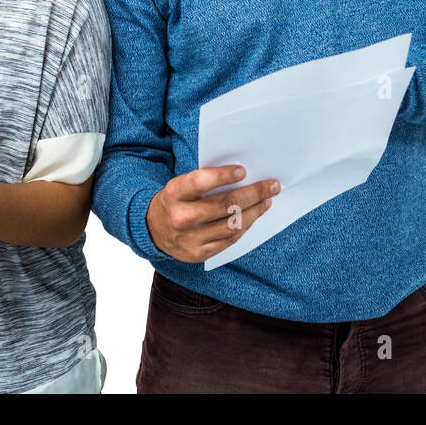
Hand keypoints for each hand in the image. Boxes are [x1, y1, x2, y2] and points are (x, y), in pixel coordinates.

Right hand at [146, 164, 279, 262]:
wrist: (153, 230)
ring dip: (255, 211)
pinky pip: (230, 239)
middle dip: (254, 194)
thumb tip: (243, 175)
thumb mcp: (181, 186)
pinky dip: (245, 226)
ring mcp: (190, 239)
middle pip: (225, 205)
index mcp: (174, 194)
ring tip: (267, 200)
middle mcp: (181, 218)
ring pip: (232, 225)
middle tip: (272, 186)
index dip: (223, 176)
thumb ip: (205, 181)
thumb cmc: (175, 201)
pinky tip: (254, 216)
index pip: (200, 182)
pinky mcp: (199, 253)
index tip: (243, 171)